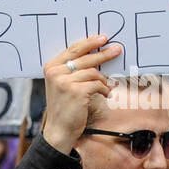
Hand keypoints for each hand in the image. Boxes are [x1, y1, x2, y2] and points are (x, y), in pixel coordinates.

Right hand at [42, 35, 121, 154]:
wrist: (59, 130)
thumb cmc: (64, 107)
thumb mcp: (63, 84)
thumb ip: (73, 70)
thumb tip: (96, 56)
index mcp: (51, 67)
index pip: (73, 49)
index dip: (89, 43)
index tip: (103, 38)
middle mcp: (56, 72)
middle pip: (85, 58)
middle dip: (103, 54)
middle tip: (117, 50)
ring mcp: (65, 81)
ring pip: (93, 72)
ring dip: (103, 80)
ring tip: (106, 88)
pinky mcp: (76, 91)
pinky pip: (97, 84)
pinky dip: (104, 89)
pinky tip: (105, 95)